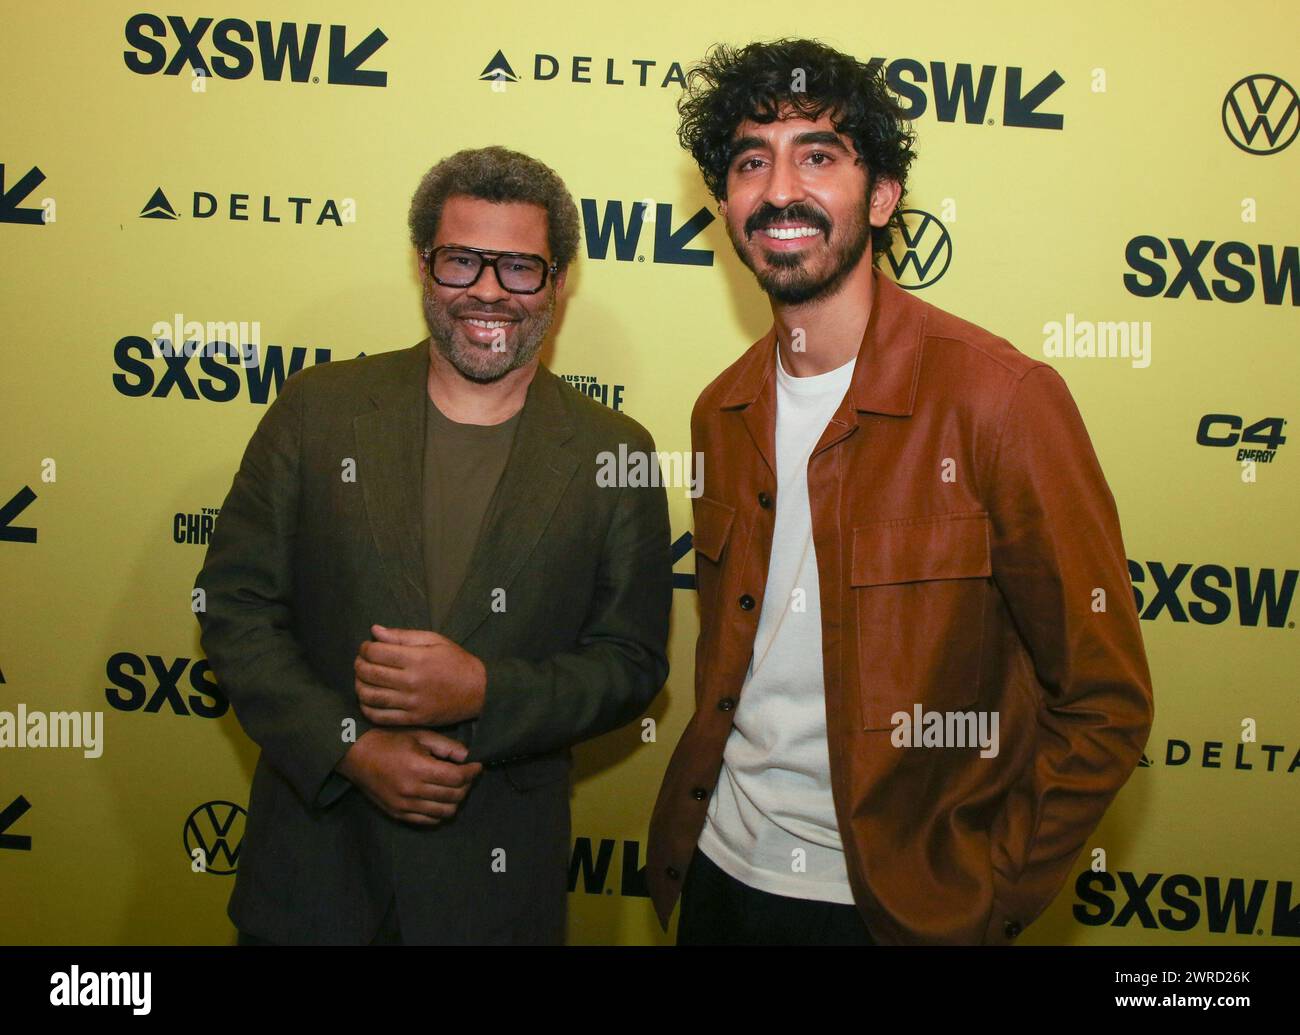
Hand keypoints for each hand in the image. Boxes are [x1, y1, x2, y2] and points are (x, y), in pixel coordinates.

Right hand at [336, 728, 482, 825]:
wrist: (356, 755)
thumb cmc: (389, 740)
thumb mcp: (419, 735)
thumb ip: (446, 746)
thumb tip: (468, 756)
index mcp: (418, 768)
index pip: (457, 778)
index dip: (473, 772)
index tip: (477, 765)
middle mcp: (412, 790)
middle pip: (455, 796)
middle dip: (467, 785)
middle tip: (467, 775)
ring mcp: (404, 806)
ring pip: (445, 812)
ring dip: (456, 800)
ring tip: (455, 786)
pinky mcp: (399, 814)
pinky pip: (429, 821)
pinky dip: (440, 812)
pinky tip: (440, 798)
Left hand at [354, 624, 486, 726]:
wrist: (479, 692)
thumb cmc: (457, 662)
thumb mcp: (434, 640)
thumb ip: (403, 636)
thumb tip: (375, 631)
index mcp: (417, 659)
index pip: (376, 653)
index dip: (365, 648)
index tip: (367, 647)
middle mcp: (411, 682)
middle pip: (369, 673)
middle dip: (359, 664)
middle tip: (361, 661)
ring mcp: (411, 703)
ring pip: (370, 696)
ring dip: (359, 685)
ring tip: (362, 679)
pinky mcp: (412, 719)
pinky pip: (380, 716)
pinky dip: (367, 708)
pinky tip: (367, 699)